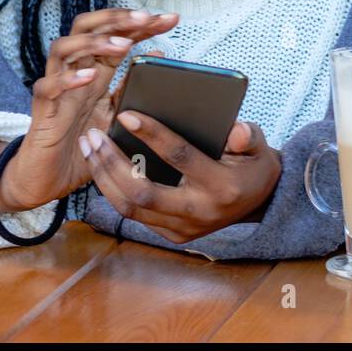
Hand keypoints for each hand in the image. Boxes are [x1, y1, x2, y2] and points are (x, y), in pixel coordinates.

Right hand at [0, 8, 178, 211]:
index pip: (116, 35)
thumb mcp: (117, 114)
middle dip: (116, 19)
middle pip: (86, 28)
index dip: (140, 24)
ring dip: (94, 43)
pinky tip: (88, 77)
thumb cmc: (84, 145)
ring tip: (122, 46)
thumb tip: (159, 57)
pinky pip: (48, 87)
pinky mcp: (43, 110)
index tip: (170, 19)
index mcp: (96, 72)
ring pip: (63, 49)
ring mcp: (57, 89)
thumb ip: (133, 87)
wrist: (49, 180)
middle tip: (146, 18)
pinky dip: (68, 79)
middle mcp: (75, 73)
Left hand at [80, 114, 281, 243]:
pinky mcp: (173, 235)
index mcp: (220, 186)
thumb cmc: (253, 165)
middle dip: (112, 164)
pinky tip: (101, 168)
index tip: (126, 115)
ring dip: (104, 178)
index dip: (152, 135)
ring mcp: (184, 229)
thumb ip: (248, 135)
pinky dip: (114, 191)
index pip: (180, 158)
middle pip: (142, 193)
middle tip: (93, 136)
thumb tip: (235, 130)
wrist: (262, 202)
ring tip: (89, 149)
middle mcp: (199, 212)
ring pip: (131, 209)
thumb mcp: (259, 145)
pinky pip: (135, 215)